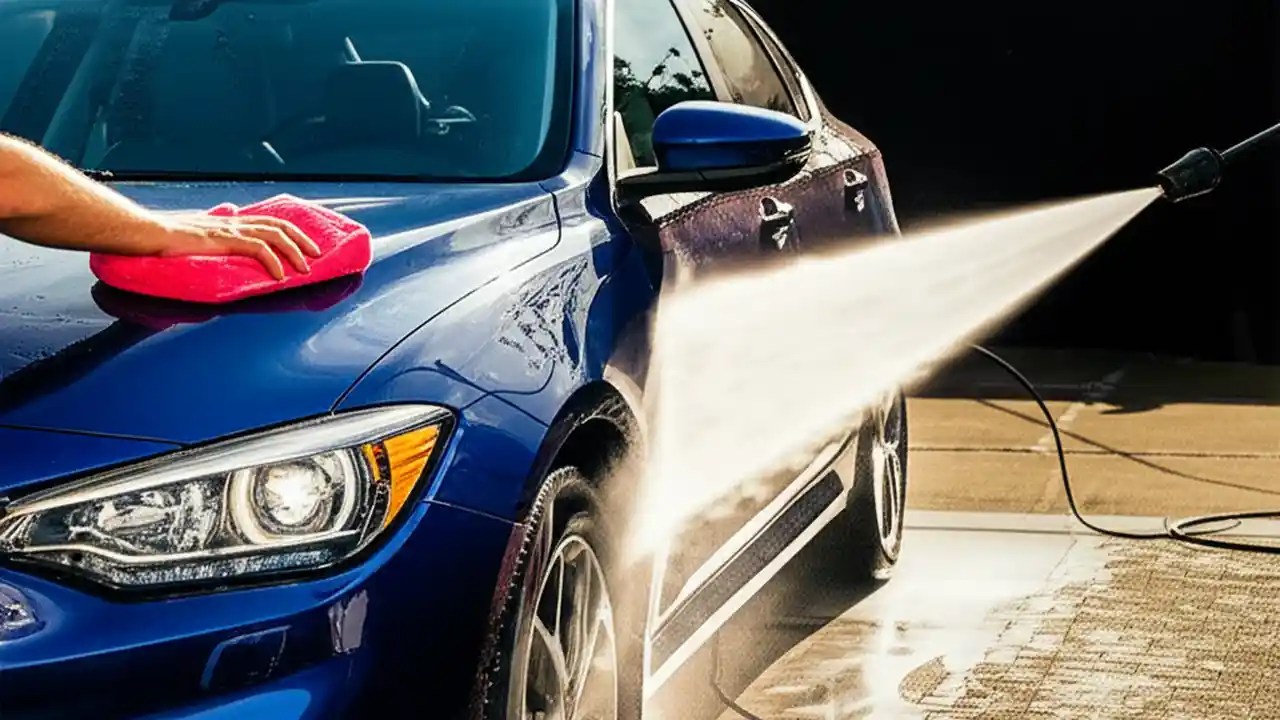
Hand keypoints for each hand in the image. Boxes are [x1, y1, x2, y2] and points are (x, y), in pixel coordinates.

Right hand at [153, 213, 322, 279]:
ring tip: (305, 269)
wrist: (145, 234)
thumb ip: (213, 241)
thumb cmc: (165, 240)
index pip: (268, 221)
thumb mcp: (196, 239)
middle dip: (302, 239)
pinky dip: (273, 262)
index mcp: (229, 222)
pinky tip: (280, 276)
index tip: (306, 243)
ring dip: (294, 252)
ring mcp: (228, 230)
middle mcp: (233, 223)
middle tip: (318, 254)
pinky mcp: (222, 240)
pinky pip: (257, 248)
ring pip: (273, 235)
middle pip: (278, 224)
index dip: (291, 230)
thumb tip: (223, 247)